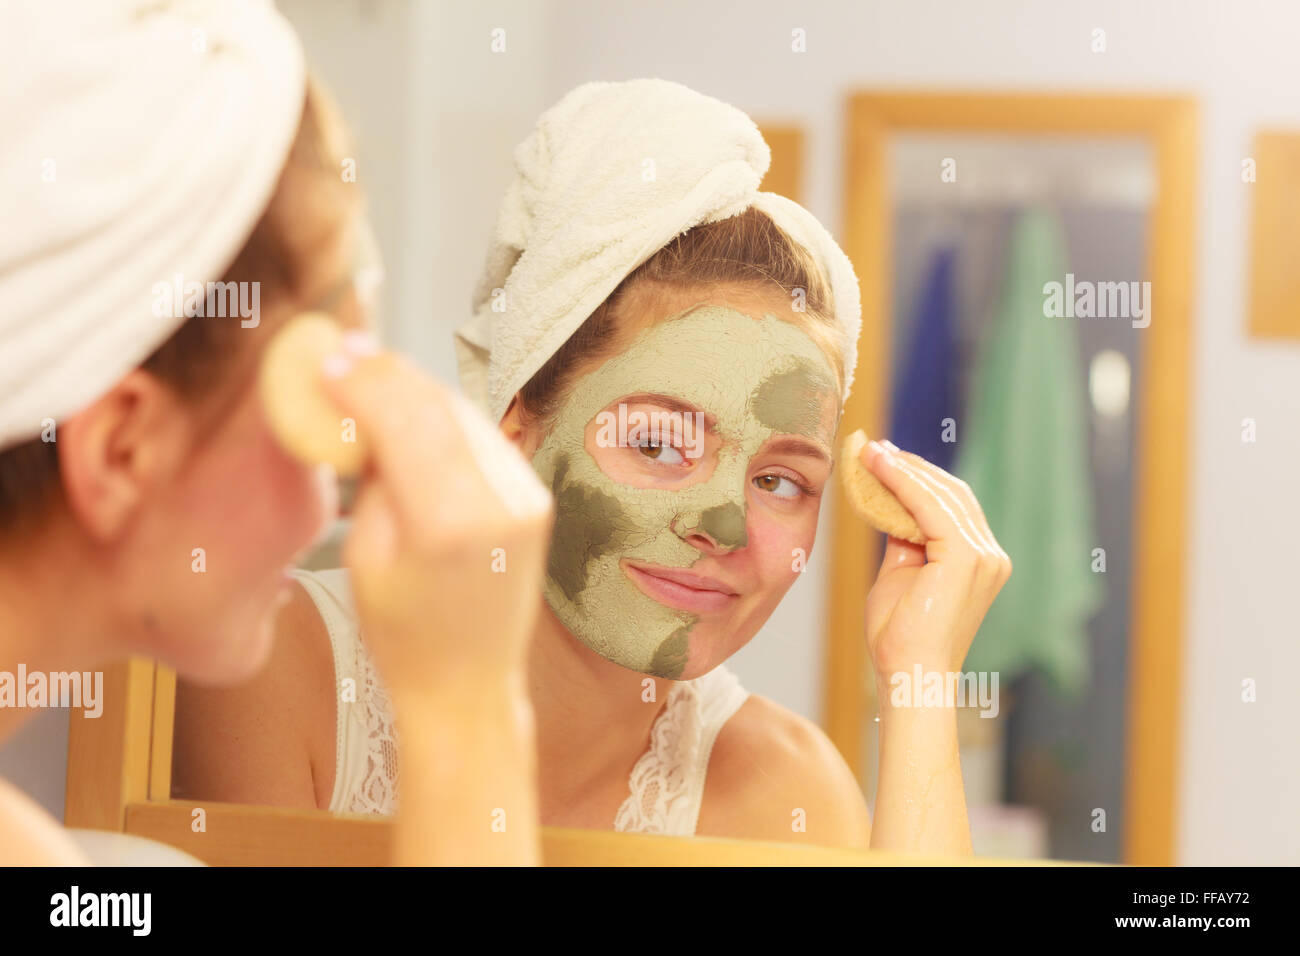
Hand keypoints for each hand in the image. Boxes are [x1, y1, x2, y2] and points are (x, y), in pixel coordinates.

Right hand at [320, 350, 553, 702]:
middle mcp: (501, 503)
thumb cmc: (406, 637)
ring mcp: (526, 497)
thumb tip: (361, 412)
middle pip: (439, 406)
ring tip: (369, 379)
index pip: (406, 419)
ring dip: (415, 391)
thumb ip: (371, 478)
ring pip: (464, 414)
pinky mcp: (534, 497)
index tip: (328, 361)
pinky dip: (443, 418)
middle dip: (388, 375)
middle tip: (344, 355)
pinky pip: (482, 437)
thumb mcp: (365, 556)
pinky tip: (409, 415)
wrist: (470, 685)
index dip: (364, 381)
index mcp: (450, 524)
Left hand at [859, 439, 1010, 696]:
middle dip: (911, 467)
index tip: (885, 458)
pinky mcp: (967, 558)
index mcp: (979, 560)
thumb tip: (889, 507)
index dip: (919, 478)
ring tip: (870, 453)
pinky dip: (903, 483)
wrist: (908, 674)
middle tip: (873, 448)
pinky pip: (931, 507)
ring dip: (903, 469)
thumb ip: (903, 540)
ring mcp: (983, 556)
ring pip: (942, 495)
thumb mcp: (900, 574)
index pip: (953, 505)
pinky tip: (879, 468)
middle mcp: (990, 555)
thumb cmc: (899, 636)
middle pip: (952, 494)